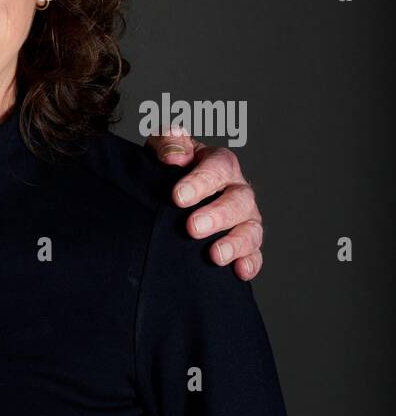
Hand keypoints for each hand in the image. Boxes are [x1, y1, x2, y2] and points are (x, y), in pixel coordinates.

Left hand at [146, 129, 262, 279]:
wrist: (169, 196)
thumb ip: (169, 144)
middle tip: (192, 227)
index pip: (218, 167)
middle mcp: (237, 190)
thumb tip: (175, 157)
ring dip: (235, 243)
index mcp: (219, 165)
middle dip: (217, 215)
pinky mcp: (244, 244)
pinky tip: (239, 271)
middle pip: (238, 200)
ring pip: (251, 229)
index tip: (177, 196)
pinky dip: (250, 263)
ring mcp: (244, 219)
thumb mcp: (162, 150)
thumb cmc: (168, 170)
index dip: (200, 181)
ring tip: (215, 255)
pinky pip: (254, 255)